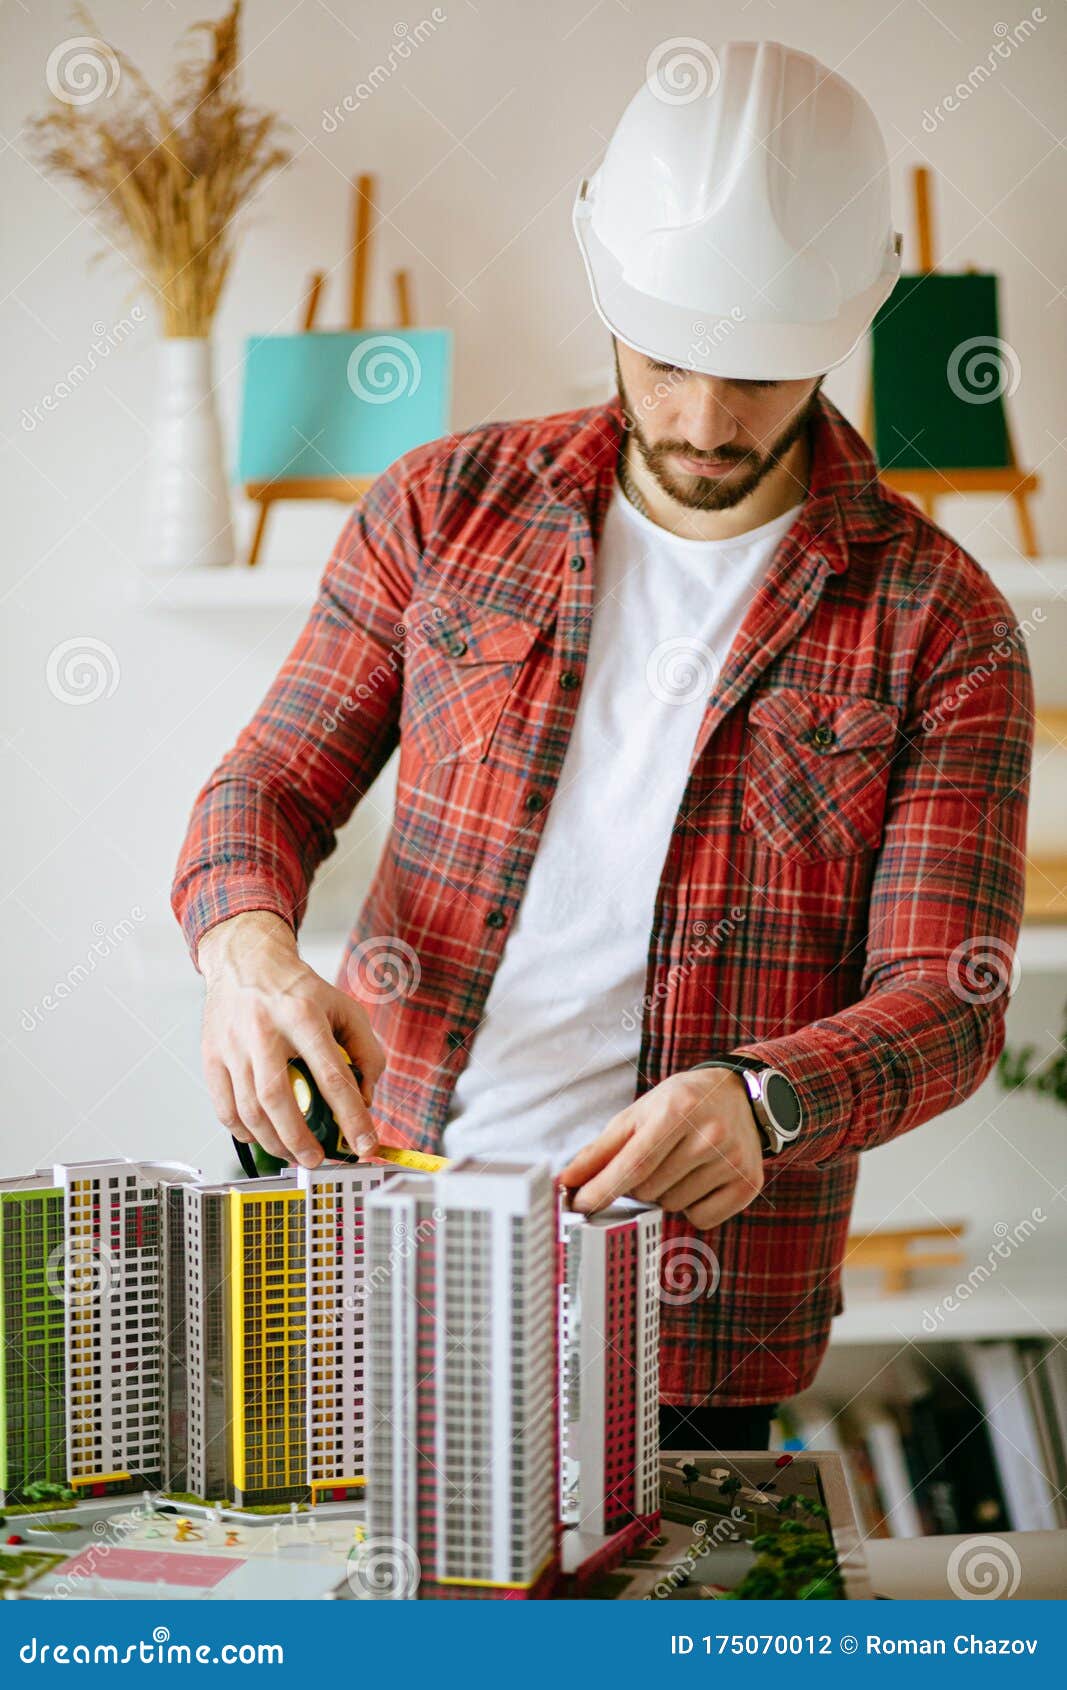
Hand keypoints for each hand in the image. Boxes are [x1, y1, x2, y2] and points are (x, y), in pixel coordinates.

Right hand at [198, 911, 383, 1168]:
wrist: (246, 961)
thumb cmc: (299, 990)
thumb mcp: (344, 1008)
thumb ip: (365, 1052)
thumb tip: (365, 1099)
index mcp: (304, 1015)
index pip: (332, 1076)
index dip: (352, 1116)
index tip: (365, 1145)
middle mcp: (264, 1031)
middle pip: (278, 1098)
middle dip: (300, 1139)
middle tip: (317, 1160)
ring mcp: (233, 1044)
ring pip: (248, 1109)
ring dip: (273, 1141)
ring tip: (294, 1153)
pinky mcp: (212, 1055)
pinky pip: (224, 1107)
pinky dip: (244, 1131)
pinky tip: (262, 1136)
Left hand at [558, 1066, 763, 1228]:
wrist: (739, 1096)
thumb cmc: (681, 1103)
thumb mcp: (639, 1113)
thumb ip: (601, 1149)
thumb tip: (566, 1182)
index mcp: (678, 1110)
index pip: (633, 1163)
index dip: (602, 1189)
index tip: (579, 1205)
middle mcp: (709, 1135)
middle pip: (649, 1189)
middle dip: (635, 1186)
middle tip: (650, 1161)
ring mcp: (732, 1161)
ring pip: (673, 1206)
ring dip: (664, 1194)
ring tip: (679, 1163)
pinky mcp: (748, 1184)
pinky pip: (700, 1219)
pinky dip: (691, 1208)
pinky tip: (700, 1178)